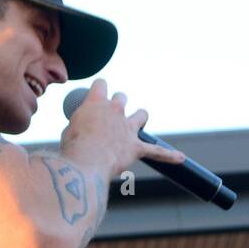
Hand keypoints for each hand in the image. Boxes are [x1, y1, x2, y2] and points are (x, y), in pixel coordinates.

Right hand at [59, 77, 186, 181]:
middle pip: (122, 97)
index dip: (99, 89)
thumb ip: (77, 127)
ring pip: (140, 115)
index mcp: (96, 102)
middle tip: (109, 116)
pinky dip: (168, 156)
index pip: (101, 84)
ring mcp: (128, 128)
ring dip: (139, 117)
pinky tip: (180, 158)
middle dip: (117, 103)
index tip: (95, 97)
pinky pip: (157, 152)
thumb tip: (80, 136)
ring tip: (138, 121)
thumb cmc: (71, 148)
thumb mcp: (67, 131)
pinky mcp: (136, 148)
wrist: (85, 163)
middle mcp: (115, 110)